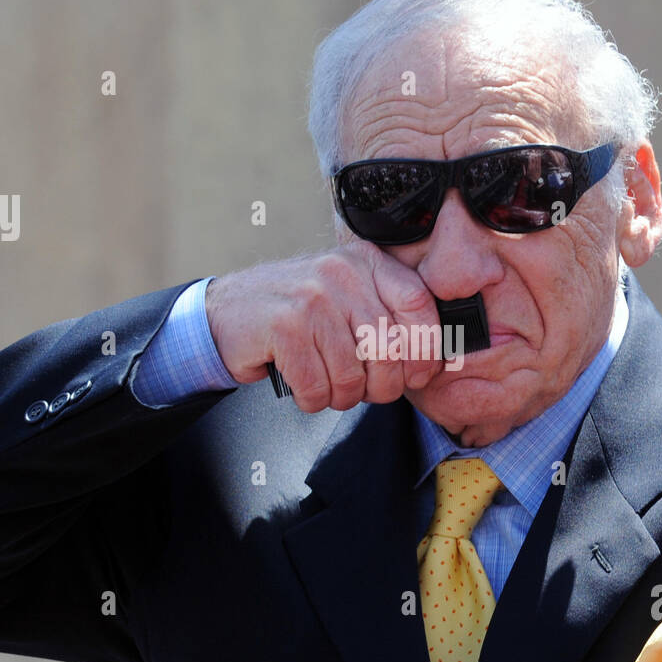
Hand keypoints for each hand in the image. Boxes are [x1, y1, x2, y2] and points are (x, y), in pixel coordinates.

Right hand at [203, 242, 443, 412]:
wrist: (225, 312)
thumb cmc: (296, 313)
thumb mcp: (347, 298)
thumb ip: (388, 316)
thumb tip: (437, 361)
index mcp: (365, 263)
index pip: (419, 303)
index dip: (426, 349)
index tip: (418, 375)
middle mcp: (340, 273)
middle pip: (388, 350)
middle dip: (380, 387)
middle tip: (363, 390)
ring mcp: (310, 297)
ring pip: (352, 376)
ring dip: (340, 396)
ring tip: (325, 383)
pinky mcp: (282, 326)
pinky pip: (317, 387)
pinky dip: (312, 399)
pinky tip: (301, 383)